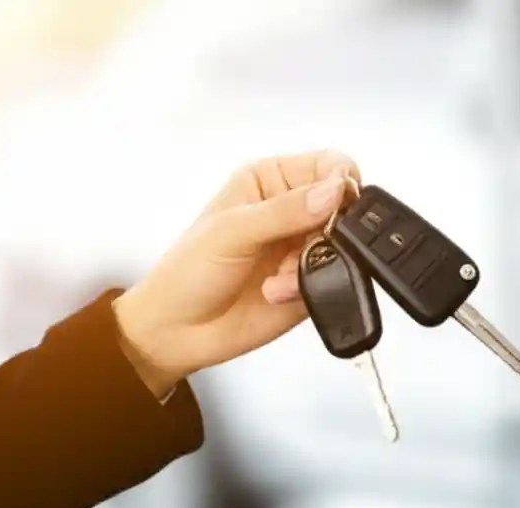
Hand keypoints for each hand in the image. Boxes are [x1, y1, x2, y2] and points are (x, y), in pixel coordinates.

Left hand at [112, 151, 359, 396]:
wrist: (176, 331)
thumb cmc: (188, 272)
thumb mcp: (231, 230)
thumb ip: (284, 211)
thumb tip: (334, 191)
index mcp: (270, 180)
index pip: (327, 164)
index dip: (340, 181)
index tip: (336, 204)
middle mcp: (291, 211)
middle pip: (344, 207)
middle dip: (329, 232)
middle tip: (300, 249)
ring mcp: (303, 249)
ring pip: (344, 247)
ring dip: (313, 265)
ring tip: (276, 281)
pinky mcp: (310, 284)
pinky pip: (336, 280)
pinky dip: (311, 288)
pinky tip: (276, 293)